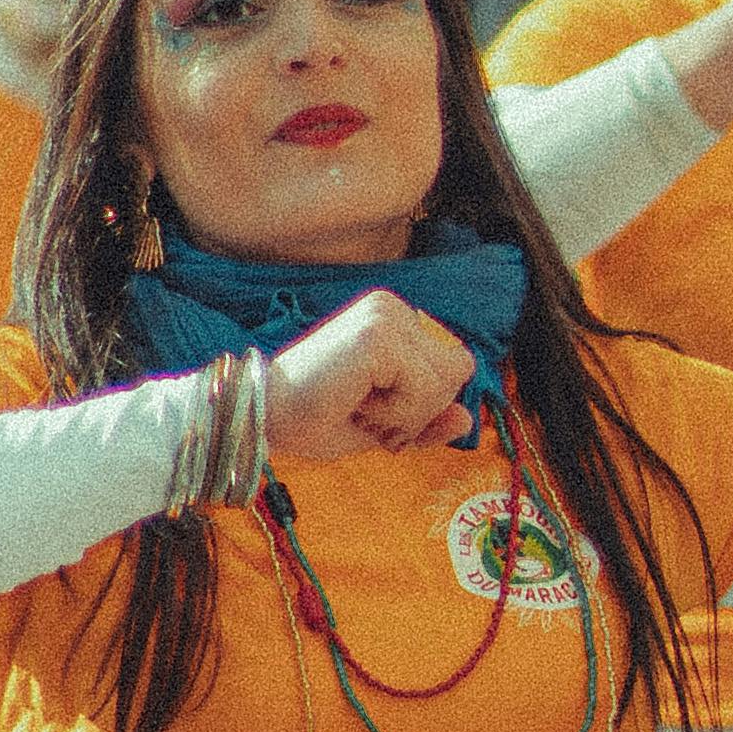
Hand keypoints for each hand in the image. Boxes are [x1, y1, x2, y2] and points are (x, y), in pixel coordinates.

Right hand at [259, 296, 484, 466]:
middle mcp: (394, 306)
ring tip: (359, 407)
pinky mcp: (379, 336)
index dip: (426, 405)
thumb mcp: (385, 425)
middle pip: (458, 371)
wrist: (263, 417)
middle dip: (420, 411)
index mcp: (396, 317)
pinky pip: (424, 390)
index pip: (454, 365)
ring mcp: (386, 316)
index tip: (378, 413)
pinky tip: (357, 404)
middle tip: (367, 412)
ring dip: (406, 415)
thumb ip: (428, 420)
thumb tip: (469, 418)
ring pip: (445, 382)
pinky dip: (396, 414)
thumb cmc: (314, 419)